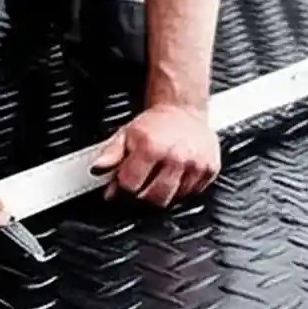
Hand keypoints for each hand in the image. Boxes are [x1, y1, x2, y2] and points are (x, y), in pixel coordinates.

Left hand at [90, 104, 220, 206]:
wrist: (183, 109)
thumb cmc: (155, 123)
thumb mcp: (126, 134)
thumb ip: (110, 154)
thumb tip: (98, 168)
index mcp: (152, 147)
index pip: (131, 186)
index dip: (122, 188)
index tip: (121, 185)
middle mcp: (176, 156)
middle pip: (153, 198)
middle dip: (141, 196)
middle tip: (139, 185)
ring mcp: (195, 165)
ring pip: (173, 199)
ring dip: (161, 194)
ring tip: (156, 179)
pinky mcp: (210, 170)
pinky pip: (192, 194)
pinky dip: (181, 191)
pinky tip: (173, 177)